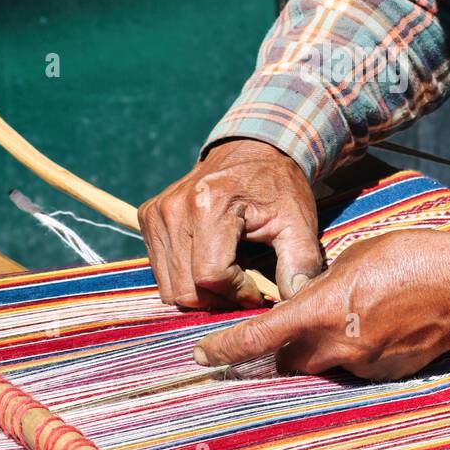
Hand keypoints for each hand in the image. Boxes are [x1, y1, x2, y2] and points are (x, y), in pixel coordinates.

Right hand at [138, 139, 322, 308]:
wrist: (251, 149)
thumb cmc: (277, 186)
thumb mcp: (298, 220)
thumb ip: (300, 261)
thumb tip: (295, 298)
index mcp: (210, 206)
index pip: (211, 277)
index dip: (238, 294)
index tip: (258, 292)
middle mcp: (175, 209)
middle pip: (186, 289)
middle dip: (219, 300)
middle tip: (244, 290)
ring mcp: (156, 214)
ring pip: (169, 288)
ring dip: (201, 293)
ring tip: (230, 277)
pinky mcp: (148, 218)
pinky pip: (161, 272)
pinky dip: (185, 279)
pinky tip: (211, 262)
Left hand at [193, 229, 449, 380]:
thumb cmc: (411, 257)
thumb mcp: (354, 259)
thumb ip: (322, 286)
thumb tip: (306, 303)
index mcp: (323, 309)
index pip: (261, 337)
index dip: (227, 349)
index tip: (204, 355)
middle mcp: (339, 345)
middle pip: (289, 360)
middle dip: (284, 348)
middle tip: (295, 326)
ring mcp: (366, 364)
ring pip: (324, 364)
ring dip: (324, 348)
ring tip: (352, 315)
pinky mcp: (389, 374)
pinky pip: (357, 368)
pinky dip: (356, 352)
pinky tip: (377, 326)